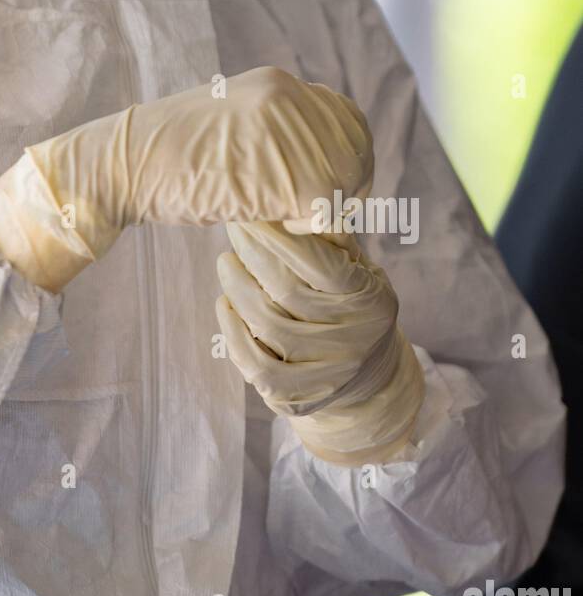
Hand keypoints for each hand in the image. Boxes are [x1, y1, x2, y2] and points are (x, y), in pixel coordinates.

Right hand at [0, 67, 372, 292]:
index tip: (321, 186)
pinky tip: (270, 221)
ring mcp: (285, 131)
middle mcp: (289, 96)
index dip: (344, 156)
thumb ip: (275, 132)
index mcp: (279, 83)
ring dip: (321, 207)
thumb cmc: (172, 157)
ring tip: (282, 214)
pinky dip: (305, 225)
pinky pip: (324, 208)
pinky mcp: (280, 171)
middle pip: (354, 149)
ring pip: (344, 180)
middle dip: (342, 185)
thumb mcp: (232, 125)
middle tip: (305, 211)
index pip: (346, 118)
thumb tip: (321, 162)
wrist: (126, 164)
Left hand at [216, 218, 423, 463]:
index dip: (279, 235)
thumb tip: (299, 196)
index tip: (254, 210)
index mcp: (369, 300)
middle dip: (253, 253)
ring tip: (226, 263)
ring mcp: (325, 373)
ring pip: (266, 325)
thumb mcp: (361, 271)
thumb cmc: (354, 306)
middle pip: (286, 291)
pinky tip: (225, 305)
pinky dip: (233, 334)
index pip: (318, 262)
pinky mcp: (298, 398)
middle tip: (234, 228)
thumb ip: (333, 239)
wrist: (369, 382)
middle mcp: (352, 339)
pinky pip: (255, 366)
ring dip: (237, 288)